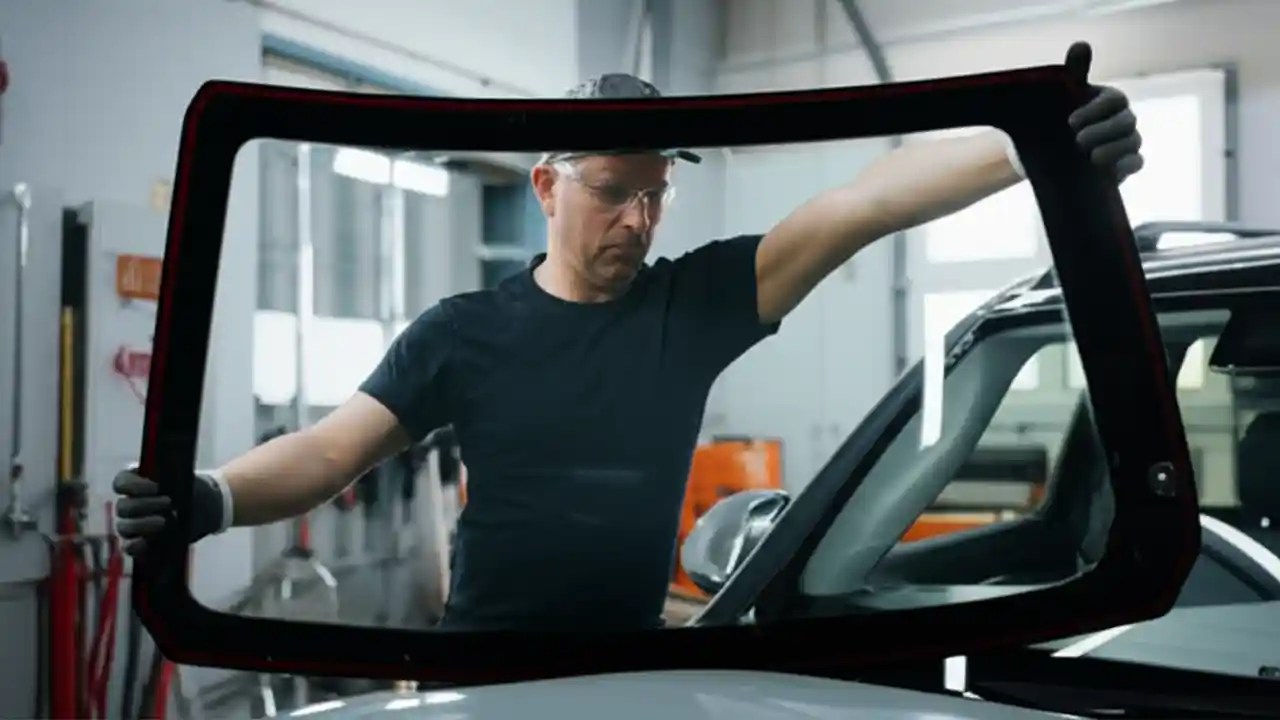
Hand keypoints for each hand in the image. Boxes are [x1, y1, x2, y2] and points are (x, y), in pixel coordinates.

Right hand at [113, 466, 225, 554]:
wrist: (203, 508)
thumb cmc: (190, 489)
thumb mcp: (183, 478)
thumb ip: (171, 476)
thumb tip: (164, 479)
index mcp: (134, 483)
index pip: (120, 483)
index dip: (134, 486)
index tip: (157, 487)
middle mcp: (128, 503)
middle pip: (122, 507)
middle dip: (146, 505)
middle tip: (169, 503)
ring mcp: (131, 524)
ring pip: (124, 527)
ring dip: (143, 524)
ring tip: (164, 522)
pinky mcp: (139, 543)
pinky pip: (128, 547)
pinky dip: (136, 545)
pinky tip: (148, 541)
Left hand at [1065, 42, 1143, 182]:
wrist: (1055, 154)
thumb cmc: (1060, 119)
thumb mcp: (1063, 97)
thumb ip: (1075, 73)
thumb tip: (1081, 44)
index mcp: (1109, 100)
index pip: (1114, 100)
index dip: (1095, 110)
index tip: (1070, 121)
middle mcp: (1123, 118)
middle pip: (1126, 122)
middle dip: (1103, 131)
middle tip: (1077, 141)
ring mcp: (1128, 141)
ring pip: (1133, 142)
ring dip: (1113, 149)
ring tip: (1091, 158)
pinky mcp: (1126, 164)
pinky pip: (1137, 162)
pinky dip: (1126, 166)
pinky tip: (1111, 171)